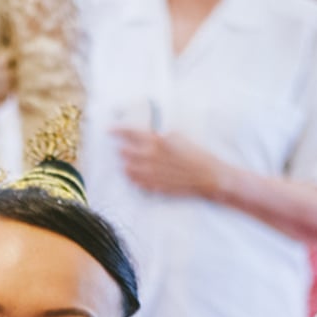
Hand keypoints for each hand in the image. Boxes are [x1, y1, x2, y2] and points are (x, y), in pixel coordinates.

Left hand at [112, 128, 226, 199]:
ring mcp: (149, 174)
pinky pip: (134, 181)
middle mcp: (149, 157)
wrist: (207, 177)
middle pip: (123, 151)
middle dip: (123, 148)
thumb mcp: (178, 136)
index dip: (116, 130)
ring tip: (131, 161)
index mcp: (156, 141)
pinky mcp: (152, 186)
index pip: (128, 132)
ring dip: (127, 163)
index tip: (109, 130)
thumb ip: (159, 135)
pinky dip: (133, 176)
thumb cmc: (196, 154)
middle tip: (125, 147)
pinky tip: (139, 173)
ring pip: (126, 168)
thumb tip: (148, 133)